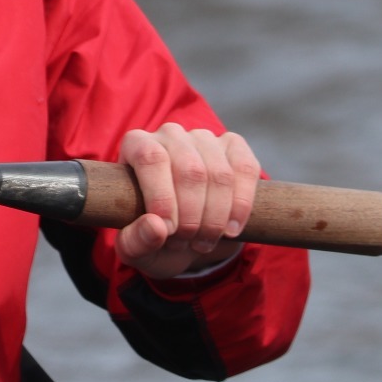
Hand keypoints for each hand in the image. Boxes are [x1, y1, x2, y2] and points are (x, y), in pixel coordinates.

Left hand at [115, 122, 259, 278]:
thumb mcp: (136, 247)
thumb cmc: (154, 236)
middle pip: (189, 170)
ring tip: (203, 242)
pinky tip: (231, 230)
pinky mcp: (234, 147)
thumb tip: (156, 228)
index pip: (151, 158)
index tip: (169, 231)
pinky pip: (245, 170)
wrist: (186, 237)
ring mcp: (204, 138)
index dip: (163, 197)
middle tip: (186, 243)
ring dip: (216, 217)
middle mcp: (169, 134)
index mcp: (136, 145)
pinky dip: (241, 205)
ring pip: (219, 174)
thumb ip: (135, 241)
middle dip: (192, 216)